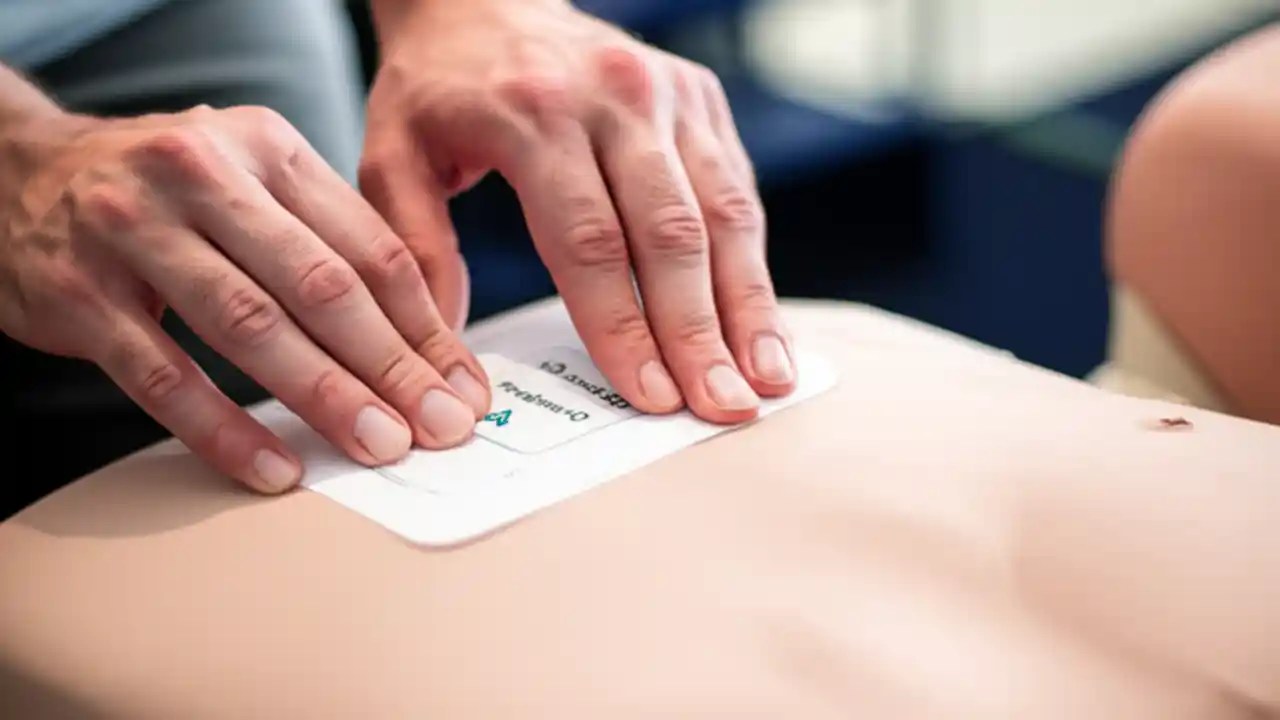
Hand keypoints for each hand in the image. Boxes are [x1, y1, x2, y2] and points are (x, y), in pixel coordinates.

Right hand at [0, 106, 489, 493]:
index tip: (463, 387)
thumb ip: (329, 242)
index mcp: (268, 147)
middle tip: (439, 426)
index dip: (427, 326)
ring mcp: (133, 228)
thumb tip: (426, 343)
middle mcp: (204, 174)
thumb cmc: (166, 193)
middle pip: (323, 284)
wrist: (15, 171)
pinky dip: (223, 427)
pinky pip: (163, 373)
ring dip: (325, 394)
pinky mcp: (77, 291)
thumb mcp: (253, 181)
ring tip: (378, 446)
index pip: (371, 247)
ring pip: (250, 324)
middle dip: (393, 366)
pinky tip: (274, 466)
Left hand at [362, 0, 795, 423]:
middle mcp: (616, 98)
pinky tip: (764, 323)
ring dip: (748, 305)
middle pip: (670, 235)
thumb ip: (415, 247)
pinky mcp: (700, 98)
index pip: (589, 240)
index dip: (622, 325)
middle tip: (721, 407)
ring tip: (767, 380)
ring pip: (722, 214)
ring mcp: (669, 94)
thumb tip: (445, 347)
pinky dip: (753, 262)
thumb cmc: (439, 88)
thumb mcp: (393, 154)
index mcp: (535, 113)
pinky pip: (736, 190)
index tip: (648, 395)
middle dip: (698, 332)